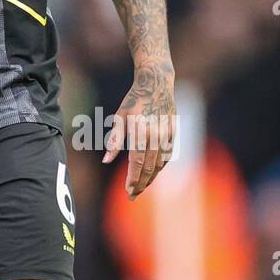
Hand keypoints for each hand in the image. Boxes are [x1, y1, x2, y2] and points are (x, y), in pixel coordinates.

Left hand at [103, 63, 176, 199]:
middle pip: (149, 167)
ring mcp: (166, 135)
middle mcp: (155, 135)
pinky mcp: (173, 133)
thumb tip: (106, 160)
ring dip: (151, 178)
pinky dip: (160, 167)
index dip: (132, 179)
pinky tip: (152, 174)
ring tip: (141, 188)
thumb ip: (114, 140)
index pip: (136, 163)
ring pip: (159, 164)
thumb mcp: (119, 117)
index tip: (127, 192)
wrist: (156, 84)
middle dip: (141, 184)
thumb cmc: (133, 100)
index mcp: (140, 131)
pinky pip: (167, 156)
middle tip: (133, 195)